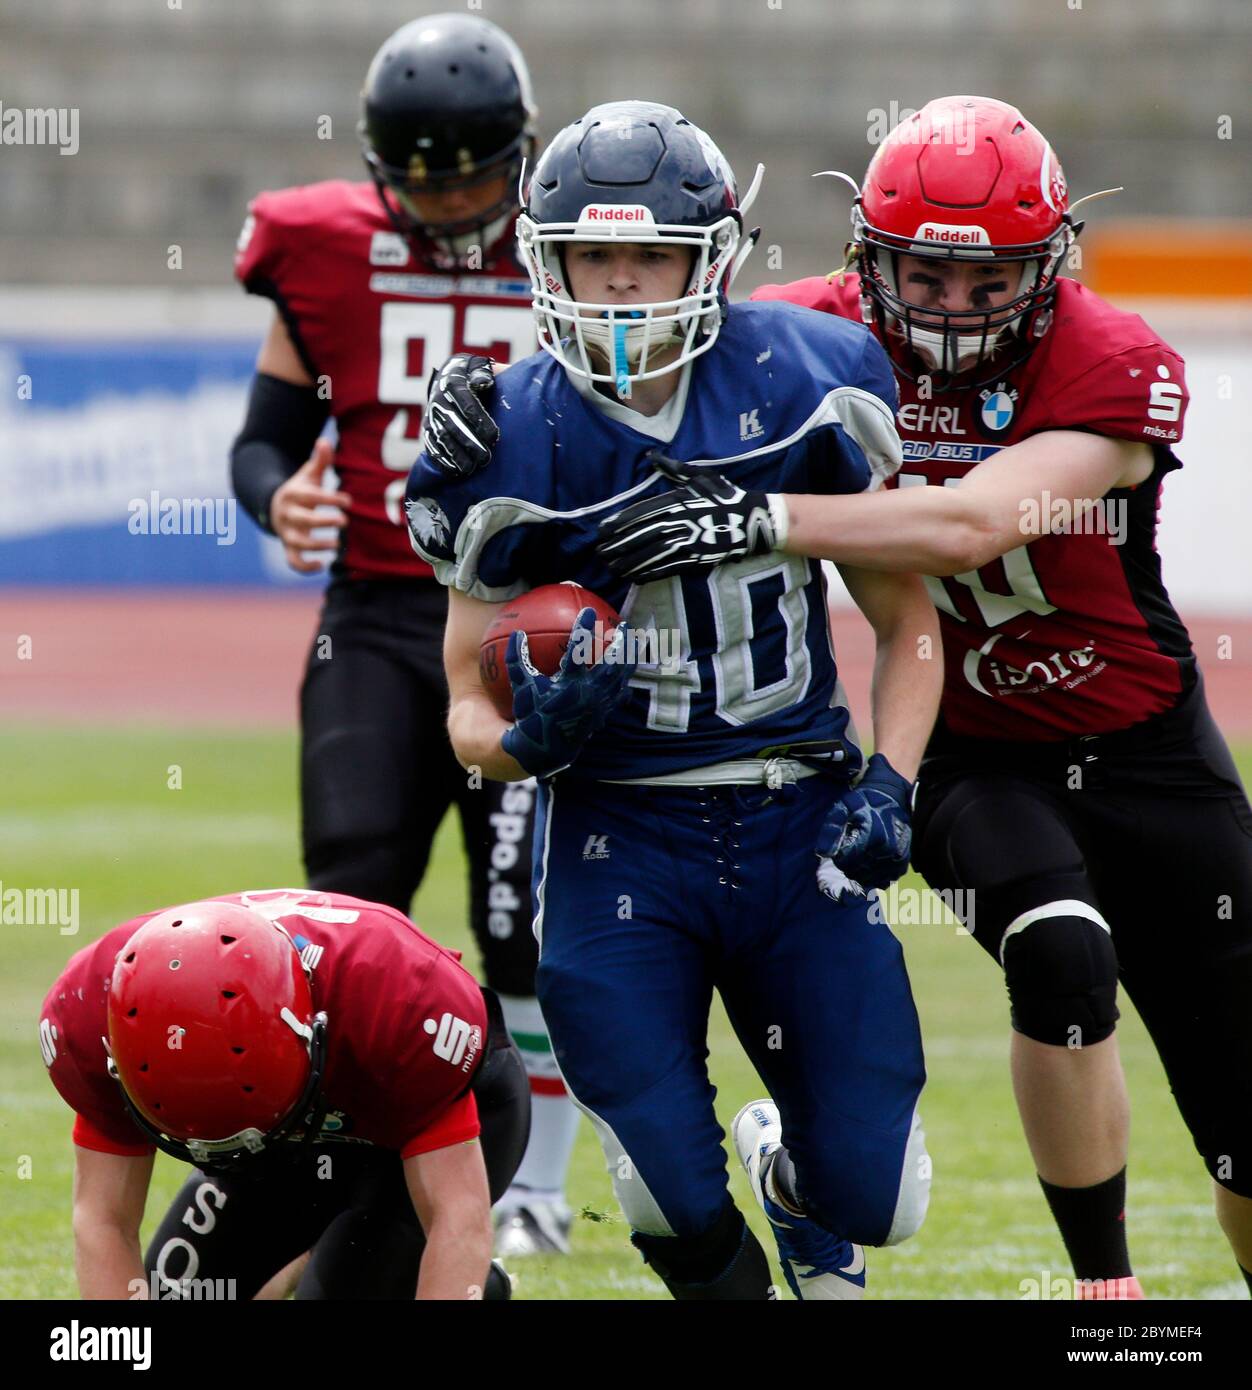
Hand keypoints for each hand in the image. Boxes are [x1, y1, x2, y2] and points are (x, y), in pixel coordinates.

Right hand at [269, 438, 351, 573]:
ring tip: (337, 545)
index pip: (312, 497)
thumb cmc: (300, 490)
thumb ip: (319, 460)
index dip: (331, 499)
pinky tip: (322, 565)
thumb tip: (325, 441)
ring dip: (317, 546)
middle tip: (344, 521)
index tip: (348, 501)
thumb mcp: (308, 474)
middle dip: (324, 522)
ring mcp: (287, 532)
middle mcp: (288, 515)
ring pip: (298, 543)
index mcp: (294, 495)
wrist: (274, 506)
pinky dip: (304, 567)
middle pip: (304, 520)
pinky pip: (293, 561)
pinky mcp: (288, 547)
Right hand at [422, 353, 499, 477]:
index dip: (479, 420)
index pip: (465, 402)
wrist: (450, 378)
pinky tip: (456, 471)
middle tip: (486, 458)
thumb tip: (483, 381)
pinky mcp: (428, 431)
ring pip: (441, 437)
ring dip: (456, 454)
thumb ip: (483, 373)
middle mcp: (438, 399)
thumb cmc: (474, 375)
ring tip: (472, 467)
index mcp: (452, 381)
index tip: (494, 436)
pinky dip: (443, 460)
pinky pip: (432, 447)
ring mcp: (431, 416)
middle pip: (452, 423)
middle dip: (469, 442)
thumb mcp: (479, 367)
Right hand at [501, 608, 635, 778]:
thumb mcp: (521, 687)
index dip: (584, 629)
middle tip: (623, 625)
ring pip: (620, 678)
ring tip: (633, 643)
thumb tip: (516, 633)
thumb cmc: (531, 714)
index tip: (590, 611)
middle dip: (621, 643)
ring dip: (628, 659)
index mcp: (569, 684)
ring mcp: (599, 704)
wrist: (544, 748)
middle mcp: (588, 693)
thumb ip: (517, 660)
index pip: (579, 651)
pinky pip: (619, 694)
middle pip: (613, 663)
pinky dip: (624, 681)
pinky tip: (627, 673)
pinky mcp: (603, 713)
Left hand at [597, 458, 786, 580]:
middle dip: (618, 545)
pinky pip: (668, 567)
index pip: (641, 513)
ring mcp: (687, 541)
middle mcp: (678, 521)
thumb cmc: (724, 495)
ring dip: (629, 561)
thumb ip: (673, 468)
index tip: (602, 530)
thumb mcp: (700, 476)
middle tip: (599, 552)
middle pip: (642, 535)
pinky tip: (634, 577)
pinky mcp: (696, 558)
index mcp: (677, 501)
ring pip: (651, 554)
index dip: (620, 523)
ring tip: (611, 566)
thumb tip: (652, 456)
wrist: (751, 519)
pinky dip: (650, 573)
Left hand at [815, 753, 913, 902]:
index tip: (841, 845)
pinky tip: (870, 863)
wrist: (892, 796)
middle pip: (856, 872)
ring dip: (860, 871)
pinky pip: (884, 881)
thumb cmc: (865, 801)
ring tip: (860, 854)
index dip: (838, 856)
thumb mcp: (844, 807)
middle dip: (847, 864)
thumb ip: (832, 829)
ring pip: (869, 879)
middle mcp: (888, 851)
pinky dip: (874, 877)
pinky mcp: (903, 863)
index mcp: (874, 838)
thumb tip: (822, 853)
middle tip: (849, 849)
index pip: (845, 862)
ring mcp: (897, 859)